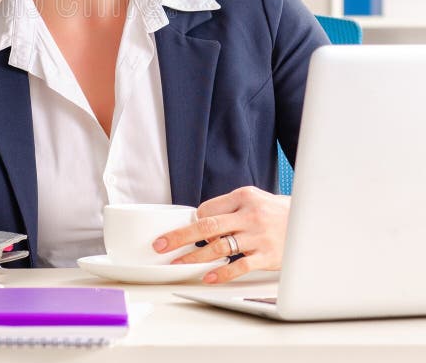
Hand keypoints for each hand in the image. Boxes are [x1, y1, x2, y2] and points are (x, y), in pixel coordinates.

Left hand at [152, 187, 289, 283]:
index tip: (184, 232)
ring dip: (194, 257)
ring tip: (177, 263)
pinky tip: (207, 277)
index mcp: (243, 196)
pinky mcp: (268, 256)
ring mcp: (258, 236)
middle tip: (160, 245)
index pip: (207, 208)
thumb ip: (230, 208)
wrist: (312, 222)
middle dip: (179, 236)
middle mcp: (249, 215)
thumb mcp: (254, 199)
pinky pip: (240, 265)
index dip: (193, 221)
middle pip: (207, 226)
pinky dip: (222, 273)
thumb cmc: (277, 213)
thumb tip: (202, 222)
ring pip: (219, 247)